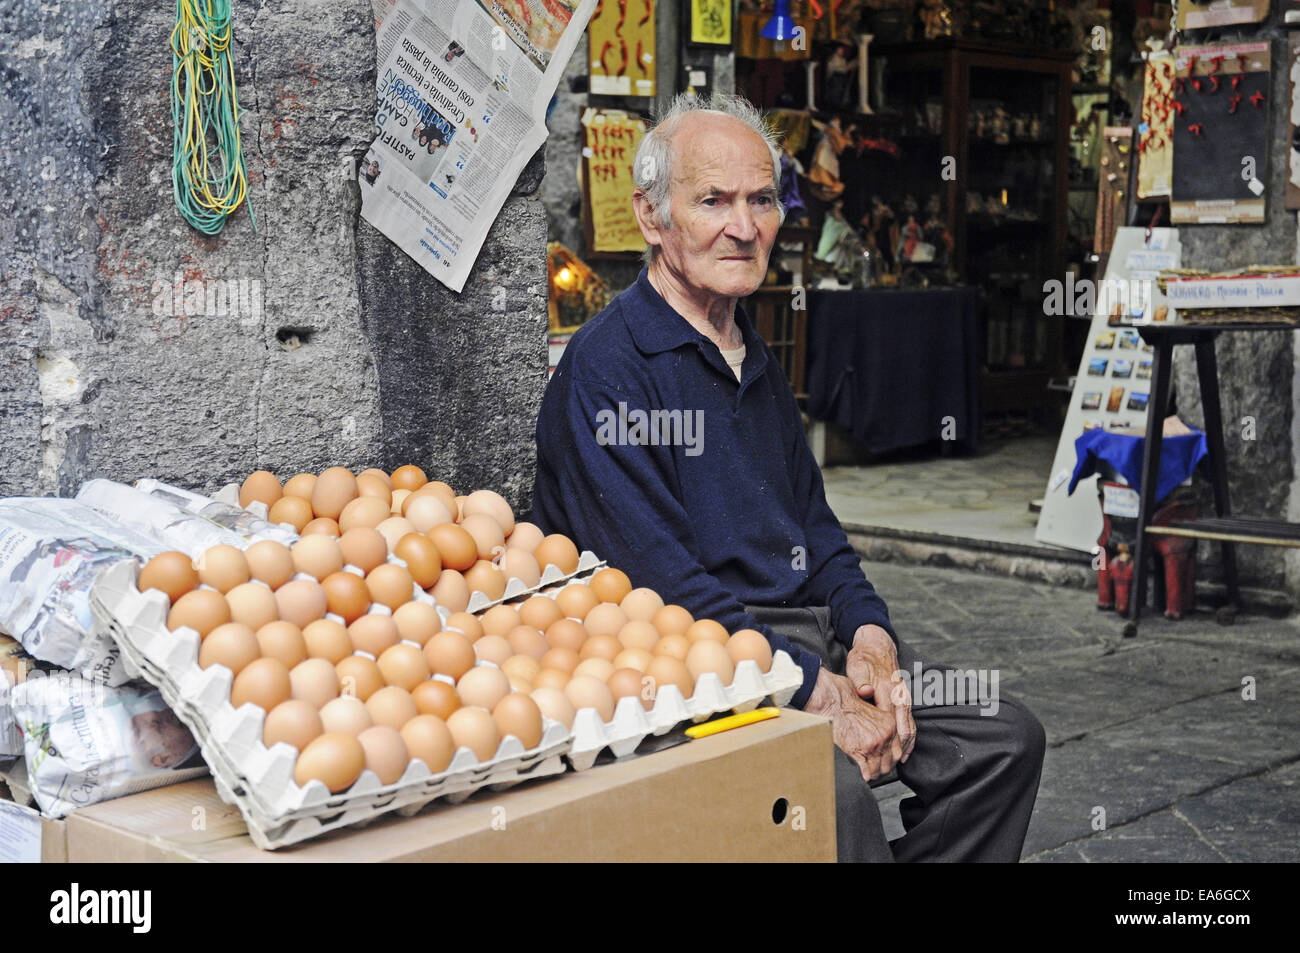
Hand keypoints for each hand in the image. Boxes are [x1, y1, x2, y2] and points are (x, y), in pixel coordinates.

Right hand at [806, 667, 900, 781]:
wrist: (833, 700)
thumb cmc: (847, 698)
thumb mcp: (872, 707)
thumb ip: (878, 721)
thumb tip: (878, 733)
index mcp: (890, 723)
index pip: (898, 747)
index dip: (893, 757)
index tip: (889, 761)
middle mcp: (885, 734)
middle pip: (892, 760)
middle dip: (886, 767)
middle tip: (881, 770)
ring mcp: (873, 744)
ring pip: (880, 767)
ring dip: (876, 773)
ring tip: (872, 775)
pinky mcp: (858, 750)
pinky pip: (866, 769)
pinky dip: (866, 774)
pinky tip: (864, 775)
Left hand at [846, 625, 915, 764]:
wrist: (877, 645)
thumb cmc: (865, 658)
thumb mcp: (857, 667)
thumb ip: (861, 681)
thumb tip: (865, 691)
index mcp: (888, 690)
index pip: (890, 720)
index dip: (888, 739)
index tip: (884, 754)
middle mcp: (900, 695)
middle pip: (904, 726)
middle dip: (901, 746)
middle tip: (894, 764)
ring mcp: (904, 696)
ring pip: (910, 724)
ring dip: (908, 743)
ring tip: (902, 760)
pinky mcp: (903, 697)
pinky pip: (909, 719)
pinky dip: (909, 733)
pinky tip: (907, 745)